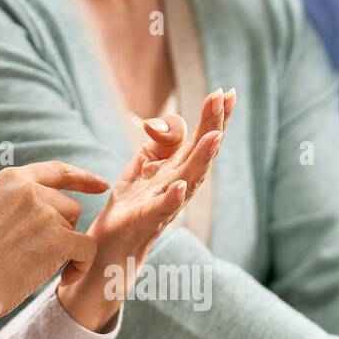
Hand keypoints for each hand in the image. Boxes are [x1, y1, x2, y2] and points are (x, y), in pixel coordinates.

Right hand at [0, 162, 108, 338]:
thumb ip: (18, 207)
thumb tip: (57, 214)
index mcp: (8, 180)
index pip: (56, 171)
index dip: (81, 178)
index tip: (100, 185)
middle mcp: (27, 189)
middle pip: (69, 207)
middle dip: (62, 232)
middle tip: (36, 257)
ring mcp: (43, 212)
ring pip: (75, 230)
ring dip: (66, 251)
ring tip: (37, 269)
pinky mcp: (57, 238)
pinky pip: (87, 248)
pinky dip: (82, 266)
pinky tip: (65, 278)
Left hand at [57, 89, 232, 330]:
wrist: (111, 247)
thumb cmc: (132, 207)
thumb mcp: (142, 166)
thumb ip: (158, 143)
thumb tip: (158, 123)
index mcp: (177, 170)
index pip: (200, 139)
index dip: (213, 117)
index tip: (226, 90)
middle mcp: (178, 186)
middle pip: (201, 153)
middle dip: (213, 126)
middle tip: (224, 98)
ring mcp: (165, 205)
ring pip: (189, 179)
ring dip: (202, 158)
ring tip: (214, 137)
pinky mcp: (146, 223)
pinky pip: (162, 210)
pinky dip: (172, 199)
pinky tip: (180, 185)